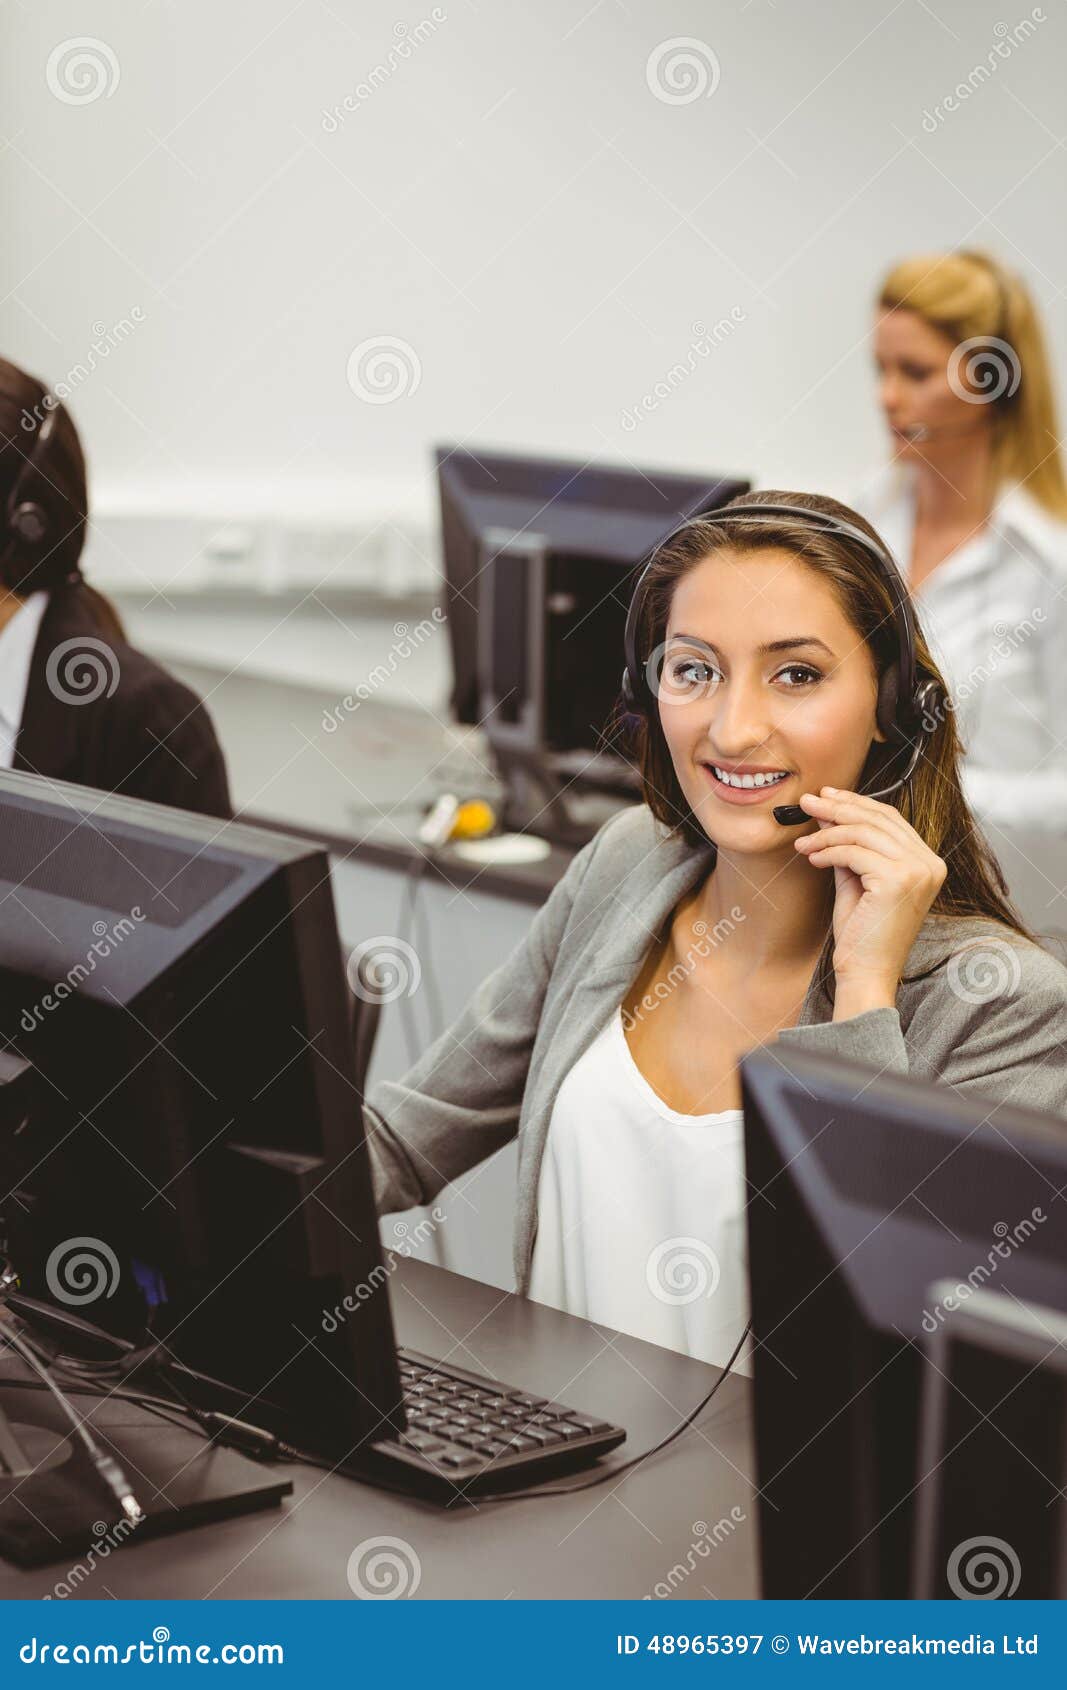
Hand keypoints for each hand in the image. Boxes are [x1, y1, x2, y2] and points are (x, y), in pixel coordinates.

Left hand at [793, 785, 946, 1009]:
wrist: (866, 973)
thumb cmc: (862, 934)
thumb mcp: (854, 879)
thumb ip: (846, 845)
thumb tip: (827, 810)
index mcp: (927, 862)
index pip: (890, 818)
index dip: (856, 802)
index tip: (827, 795)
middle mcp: (929, 863)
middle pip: (877, 819)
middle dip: (837, 807)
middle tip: (806, 802)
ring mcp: (917, 871)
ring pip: (862, 833)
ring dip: (825, 832)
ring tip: (801, 841)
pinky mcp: (898, 880)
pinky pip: (853, 852)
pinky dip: (827, 851)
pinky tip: (811, 858)